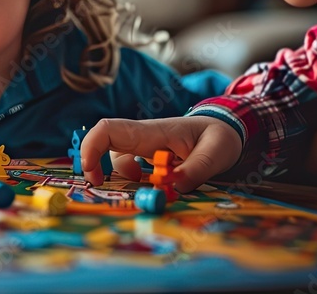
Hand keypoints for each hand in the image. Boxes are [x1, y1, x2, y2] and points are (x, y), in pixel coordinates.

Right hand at [80, 116, 240, 192]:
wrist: (224, 127)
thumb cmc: (217, 136)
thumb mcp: (215, 153)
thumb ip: (196, 170)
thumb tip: (174, 188)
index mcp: (152, 132)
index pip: (110, 130)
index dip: (92, 148)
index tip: (93, 174)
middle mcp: (141, 137)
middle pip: (103, 142)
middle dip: (93, 164)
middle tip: (100, 187)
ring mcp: (142, 145)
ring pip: (115, 158)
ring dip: (120, 177)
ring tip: (142, 190)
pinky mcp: (147, 154)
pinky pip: (128, 165)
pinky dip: (132, 180)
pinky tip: (150, 186)